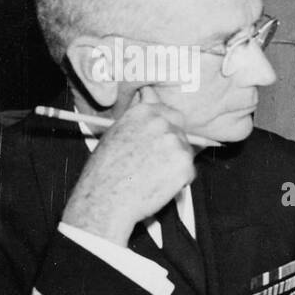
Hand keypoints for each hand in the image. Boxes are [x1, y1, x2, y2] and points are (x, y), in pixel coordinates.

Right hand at [60, 90, 195, 245]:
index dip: (167, 128)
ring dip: (175, 163)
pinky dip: (179, 180)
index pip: (169, 113)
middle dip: (174, 145)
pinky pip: (189, 171)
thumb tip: (150, 95)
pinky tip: (159, 184)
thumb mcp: (116, 133)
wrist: (106, 198)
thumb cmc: (105, 171)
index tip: (161, 139)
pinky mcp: (185, 165)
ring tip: (152, 176)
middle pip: (180, 132)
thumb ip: (138, 117)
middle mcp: (162, 124)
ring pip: (185, 152)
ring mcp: (175, 144)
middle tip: (158, 161)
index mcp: (143, 112)